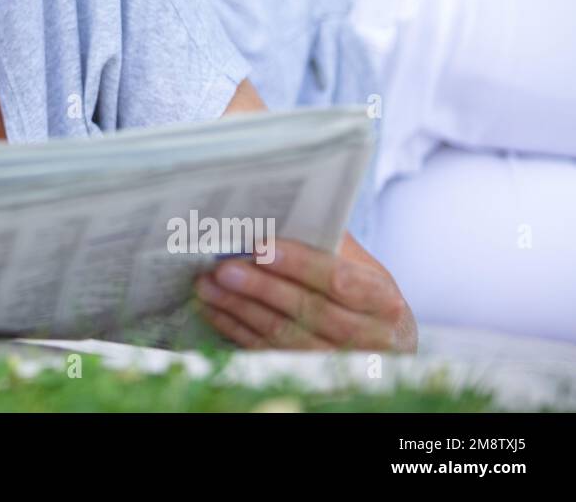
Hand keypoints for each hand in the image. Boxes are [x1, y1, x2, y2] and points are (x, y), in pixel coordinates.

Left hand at [194, 232, 416, 351]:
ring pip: (284, 336)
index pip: (339, 280)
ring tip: (208, 285)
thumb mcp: (359, 263)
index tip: (260, 248)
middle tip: (224, 268)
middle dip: (261, 287)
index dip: (299, 264)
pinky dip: (237, 330)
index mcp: (383, 300)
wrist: (383, 339)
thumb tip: (272, 215)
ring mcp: (340, 362)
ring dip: (240, 309)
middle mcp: (370, 337)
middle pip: (308, 311)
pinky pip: (268, 353)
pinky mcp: (311, 376)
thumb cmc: (363, 289)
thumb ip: (325, 241)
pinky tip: (215, 310)